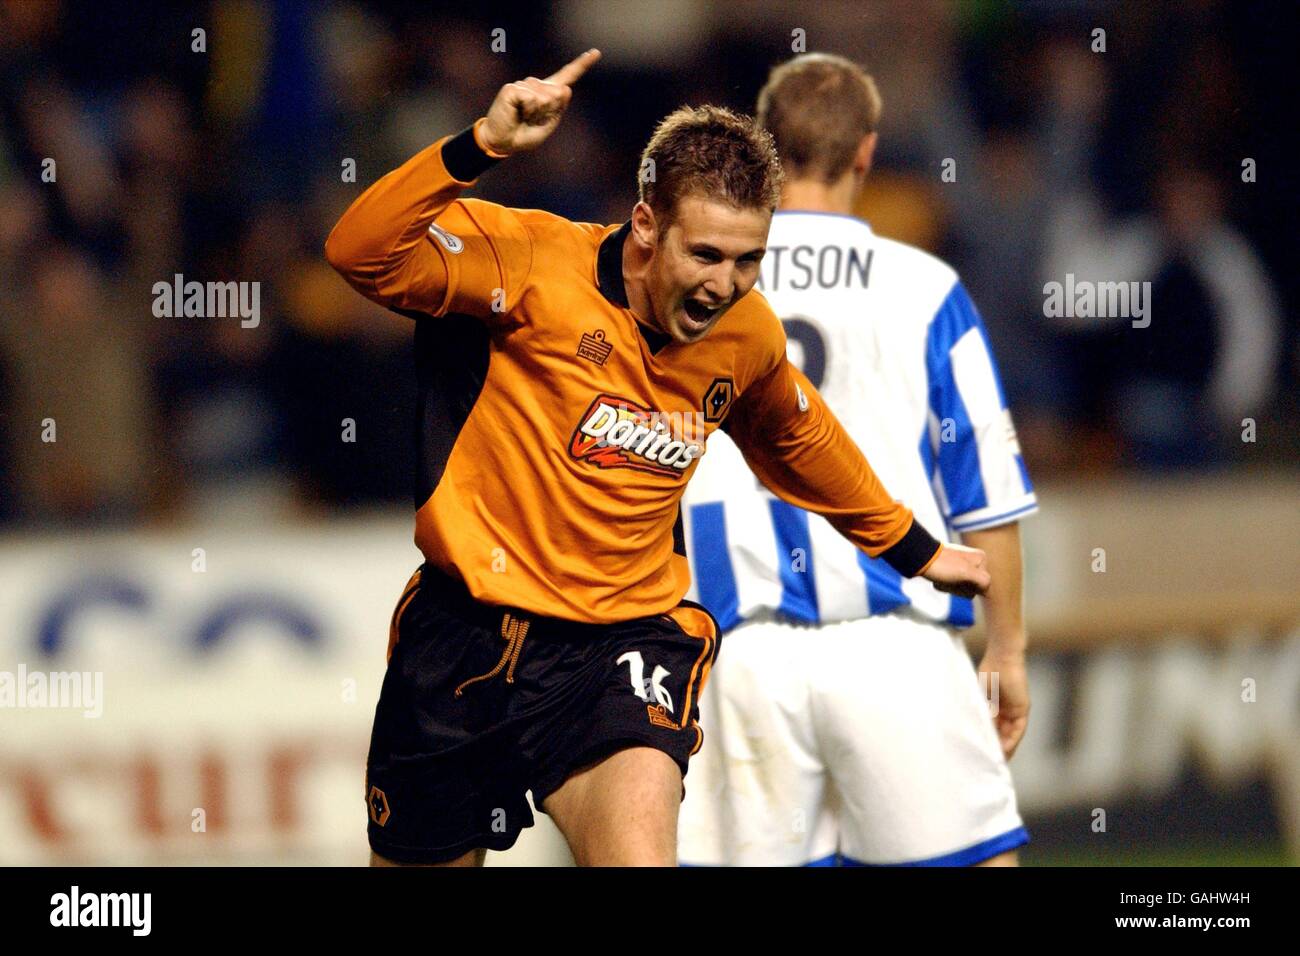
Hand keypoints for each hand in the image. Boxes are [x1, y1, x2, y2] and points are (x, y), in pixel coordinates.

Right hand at [478, 49, 600, 155]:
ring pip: (546, 97)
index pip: (568, 76)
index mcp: (548, 92)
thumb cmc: (525, 134)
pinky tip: (517, 112)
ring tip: (524, 116)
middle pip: (559, 93)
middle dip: (549, 111)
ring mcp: (525, 84)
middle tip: (532, 119)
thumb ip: (559, 108)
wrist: (504, 142)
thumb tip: (565, 88)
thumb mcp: (548, 125)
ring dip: (537, 113)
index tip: (596, 53)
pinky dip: (528, 111)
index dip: (582, 64)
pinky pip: (532, 99)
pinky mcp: (513, 88)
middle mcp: (537, 85)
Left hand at [921, 542, 989, 597]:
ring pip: (961, 587)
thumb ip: (983, 580)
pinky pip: (952, 584)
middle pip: (972, 587)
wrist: (919, 557)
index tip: (958, 578)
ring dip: (951, 587)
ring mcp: (962, 564)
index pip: (983, 587)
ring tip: (941, 579)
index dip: (969, 588)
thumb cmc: (943, 566)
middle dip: (959, 588)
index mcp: (981, 559)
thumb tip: (988, 590)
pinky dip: (944, 585)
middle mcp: (974, 559)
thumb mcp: (967, 573)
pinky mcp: (951, 568)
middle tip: (948, 579)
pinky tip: (938, 579)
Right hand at [978, 651, 1028, 759]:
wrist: (1002, 656)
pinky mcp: (1022, 708)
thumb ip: (983, 714)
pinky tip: (1005, 750)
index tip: (980, 755)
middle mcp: (1007, 711)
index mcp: (996, 707)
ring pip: (1011, 734)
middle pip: (1002, 734)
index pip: (993, 729)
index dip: (988, 742)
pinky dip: (1012, 740)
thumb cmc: (989, 671)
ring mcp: (1016, 710)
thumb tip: (978, 732)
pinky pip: (1018, 729)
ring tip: (996, 761)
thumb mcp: (982, 698)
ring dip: (1005, 748)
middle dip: (996, 748)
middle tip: (987, 763)